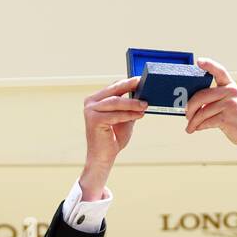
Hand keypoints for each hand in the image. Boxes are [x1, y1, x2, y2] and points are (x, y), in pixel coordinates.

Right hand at [79, 76, 147, 200]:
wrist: (103, 157)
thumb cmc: (113, 139)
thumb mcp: (124, 118)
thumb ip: (129, 107)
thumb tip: (144, 95)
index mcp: (96, 99)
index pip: (113, 87)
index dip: (128, 82)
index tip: (142, 79)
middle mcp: (90, 102)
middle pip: (114, 91)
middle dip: (130, 87)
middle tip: (145, 85)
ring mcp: (90, 111)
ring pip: (115, 102)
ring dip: (132, 103)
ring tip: (145, 104)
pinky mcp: (94, 120)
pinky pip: (116, 115)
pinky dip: (129, 114)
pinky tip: (140, 115)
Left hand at [185, 59, 236, 184]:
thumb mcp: (232, 105)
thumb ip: (216, 100)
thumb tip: (193, 105)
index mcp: (232, 87)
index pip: (220, 71)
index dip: (209, 65)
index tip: (199, 61)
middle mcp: (231, 92)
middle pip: (201, 95)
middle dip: (190, 107)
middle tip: (186, 115)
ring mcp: (230, 104)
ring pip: (202, 111)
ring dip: (193, 121)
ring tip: (190, 127)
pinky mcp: (227, 118)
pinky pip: (206, 121)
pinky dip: (199, 126)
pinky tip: (197, 129)